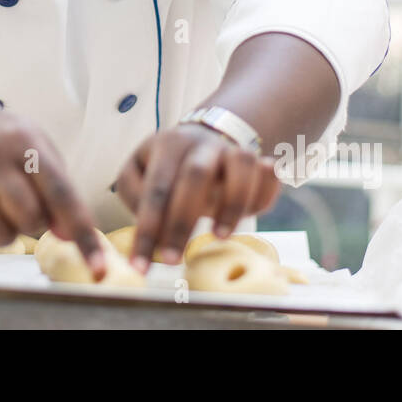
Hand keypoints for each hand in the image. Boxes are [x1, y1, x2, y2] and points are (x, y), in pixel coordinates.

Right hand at [0, 106, 105, 278]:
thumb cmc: (7, 144)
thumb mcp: (40, 151)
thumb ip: (59, 192)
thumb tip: (68, 237)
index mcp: (25, 142)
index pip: (61, 194)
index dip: (82, 233)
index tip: (98, 268)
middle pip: (28, 216)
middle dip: (34, 222)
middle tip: (25, 206)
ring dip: (9, 233)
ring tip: (1, 208)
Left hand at [113, 124, 280, 271]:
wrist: (203, 136)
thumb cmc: (168, 166)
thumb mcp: (139, 170)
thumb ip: (135, 194)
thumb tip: (149, 225)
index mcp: (167, 145)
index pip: (156, 190)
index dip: (148, 229)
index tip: (141, 265)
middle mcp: (201, 144)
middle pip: (196, 175)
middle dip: (182, 222)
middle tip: (172, 260)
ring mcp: (230, 150)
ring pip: (241, 165)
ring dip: (233, 203)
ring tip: (219, 237)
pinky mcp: (255, 160)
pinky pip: (267, 173)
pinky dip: (264, 191)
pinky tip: (250, 212)